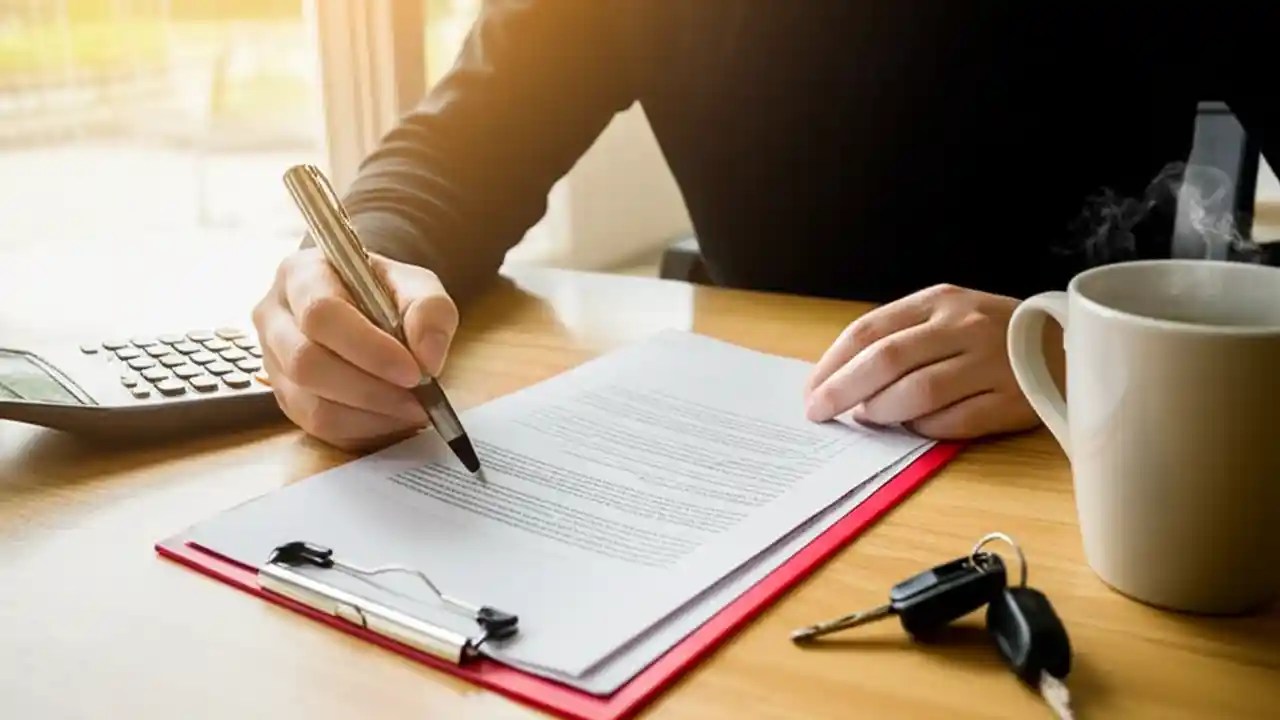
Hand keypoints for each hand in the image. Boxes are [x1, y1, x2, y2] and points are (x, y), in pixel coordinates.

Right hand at [252, 248, 458, 451]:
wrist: (368, 308)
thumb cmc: (386, 292)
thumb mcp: (418, 286)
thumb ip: (430, 311)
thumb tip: (426, 358)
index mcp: (300, 273)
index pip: (321, 313)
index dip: (368, 348)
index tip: (413, 371)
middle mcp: (274, 315)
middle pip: (306, 363)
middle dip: (369, 389)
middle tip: (416, 398)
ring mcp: (272, 360)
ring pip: (309, 402)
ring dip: (368, 414)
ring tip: (409, 409)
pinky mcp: (283, 396)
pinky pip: (315, 425)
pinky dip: (360, 429)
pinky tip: (390, 418)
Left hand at [802, 283, 1042, 439]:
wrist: (1071, 345)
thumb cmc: (992, 334)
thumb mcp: (947, 316)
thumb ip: (900, 338)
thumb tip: (840, 380)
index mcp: (939, 301)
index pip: (869, 330)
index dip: (832, 363)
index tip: (811, 390)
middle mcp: (964, 327)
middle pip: (887, 360)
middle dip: (843, 390)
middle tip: (819, 412)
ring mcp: (990, 363)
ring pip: (917, 392)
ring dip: (881, 411)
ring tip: (866, 419)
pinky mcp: (1011, 401)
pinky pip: (953, 422)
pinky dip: (924, 428)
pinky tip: (913, 428)